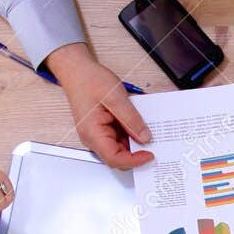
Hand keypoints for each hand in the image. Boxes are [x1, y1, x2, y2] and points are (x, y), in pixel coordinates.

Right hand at [46, 43, 152, 168]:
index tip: (150, 155)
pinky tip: (138, 126)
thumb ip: (131, 119)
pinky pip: (119, 140)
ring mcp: (97, 136)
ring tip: (147, 131)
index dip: (134, 161)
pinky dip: (131, 136)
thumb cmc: (89, 81)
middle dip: (137, 154)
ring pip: (120, 150)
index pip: (114, 159)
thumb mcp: (115, 97)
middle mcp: (93, 138)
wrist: (78, 72)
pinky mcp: (103, 131)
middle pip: (118, 158)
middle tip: (154, 144)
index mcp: (92, 133)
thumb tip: (145, 137)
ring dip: (135, 144)